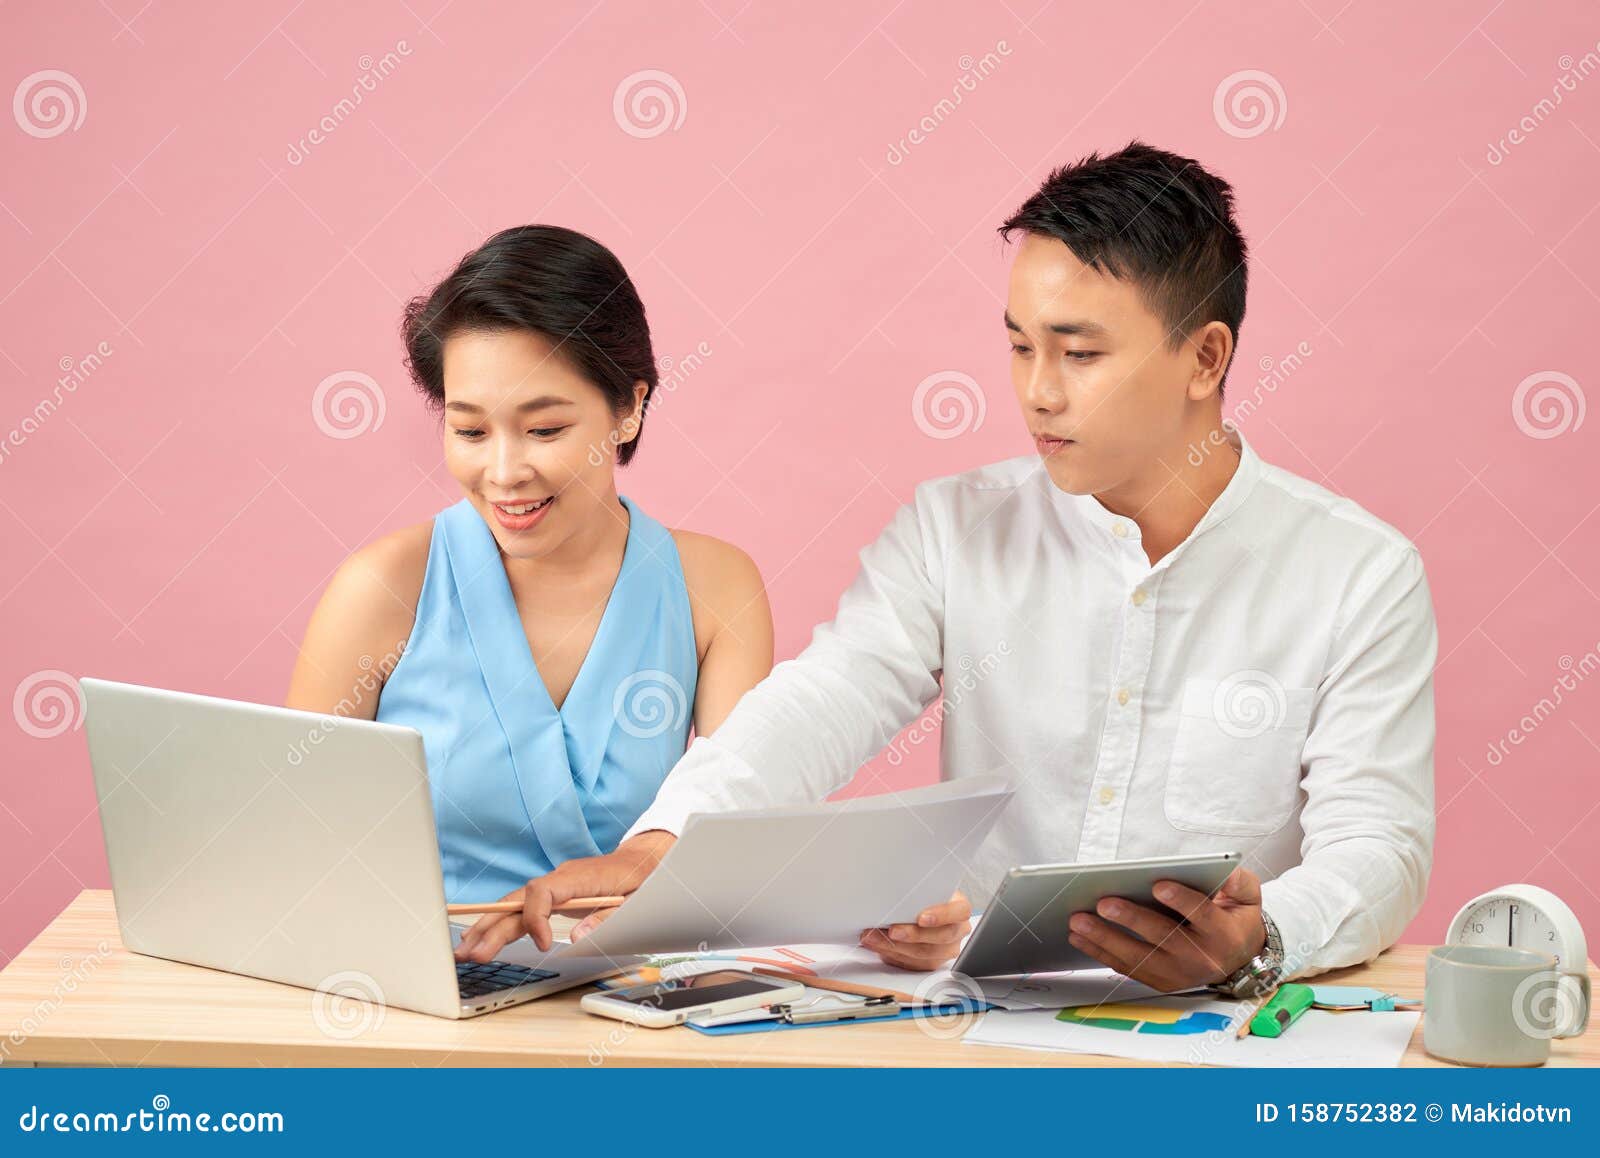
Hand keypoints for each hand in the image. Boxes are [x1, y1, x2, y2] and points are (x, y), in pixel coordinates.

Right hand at [454, 830, 675, 961]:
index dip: (536, 918)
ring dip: (487, 928)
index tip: (544, 945)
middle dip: (492, 928)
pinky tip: (481, 938)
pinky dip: (501, 924)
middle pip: (517, 901)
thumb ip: (605, 917)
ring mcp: (552, 887)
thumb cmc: (640, 879)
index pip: (541, 892)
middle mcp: (558, 880)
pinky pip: (521, 909)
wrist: (643, 860)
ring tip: (464, 952)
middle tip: (471, 955)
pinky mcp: (552, 896)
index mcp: (576, 877)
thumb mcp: (634, 900)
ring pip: (513, 906)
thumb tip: (576, 937)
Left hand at [859, 891, 969, 970]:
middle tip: (891, 930)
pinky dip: (891, 954)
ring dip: (894, 946)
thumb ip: (917, 892)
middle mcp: (956, 931)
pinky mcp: (929, 963)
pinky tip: (877, 945)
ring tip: (874, 937)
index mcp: (960, 909)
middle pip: (941, 937)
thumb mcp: (925, 889)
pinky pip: (912, 964)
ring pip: (924, 954)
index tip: (922, 918)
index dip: (942, 915)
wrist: (919, 910)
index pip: (960, 911)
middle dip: (912, 935)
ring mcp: (945, 950)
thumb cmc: (922, 897)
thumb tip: (893, 894)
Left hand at [1065, 867, 1266, 992]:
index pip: (1202, 915)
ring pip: (1139, 957)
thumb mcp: (1247, 897)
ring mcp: (1178, 974)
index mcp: (1222, 933)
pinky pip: (1128, 968)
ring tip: (1078, 921)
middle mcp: (1200, 957)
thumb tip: (1222, 871)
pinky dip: (1101, 953)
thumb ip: (1238, 881)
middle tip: (1103, 903)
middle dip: (1131, 919)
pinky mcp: (1161, 982)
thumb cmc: (1234, 919)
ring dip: (1105, 939)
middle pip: (1163, 937)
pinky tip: (1079, 938)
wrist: (1239, 960)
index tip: (1157, 885)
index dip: (1180, 900)